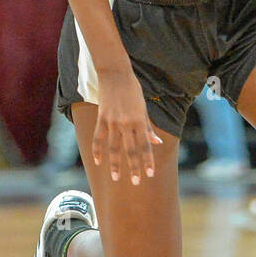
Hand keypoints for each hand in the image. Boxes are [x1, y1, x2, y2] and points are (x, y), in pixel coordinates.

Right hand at [94, 68, 163, 184]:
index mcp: (139, 121)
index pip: (145, 146)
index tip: (149, 174)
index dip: (147, 161)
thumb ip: (148, 128)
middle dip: (134, 167)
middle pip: (131, 150)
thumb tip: (157, 143)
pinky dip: (98, 151)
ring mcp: (112, 122)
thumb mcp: (144, 108)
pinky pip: (99, 138)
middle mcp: (127, 123)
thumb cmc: (133, 90)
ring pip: (114, 148)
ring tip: (116, 178)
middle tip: (136, 182)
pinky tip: (98, 162)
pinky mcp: (102, 118)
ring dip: (115, 165)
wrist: (115, 74)